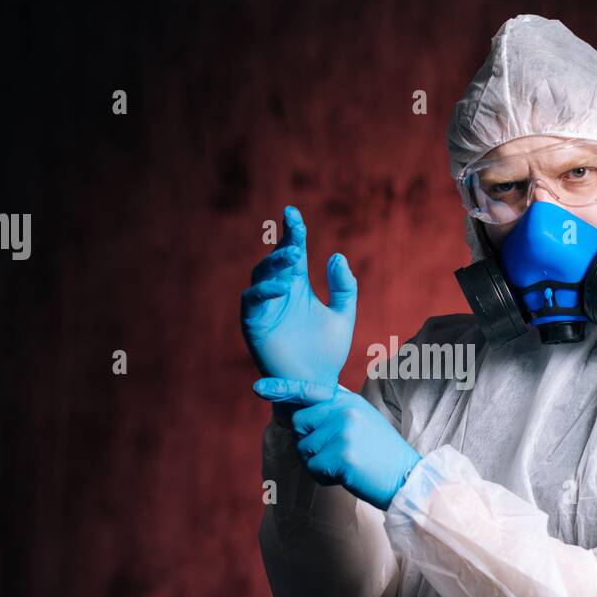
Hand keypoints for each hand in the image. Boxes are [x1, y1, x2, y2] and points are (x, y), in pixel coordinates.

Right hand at [240, 207, 356, 419]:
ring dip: (274, 264)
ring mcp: (265, 308)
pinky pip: (252, 301)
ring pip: (261, 276)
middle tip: (296, 234)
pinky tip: (281, 286)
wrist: (318, 384)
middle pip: (275, 260)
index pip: (293, 252)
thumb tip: (337, 256)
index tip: (293, 213)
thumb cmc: (328, 352)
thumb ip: (344, 287)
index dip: (292, 232)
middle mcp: (279, 293)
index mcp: (298, 286)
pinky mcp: (254, 324)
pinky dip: (263, 291)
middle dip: (283, 245)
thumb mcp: (343, 316)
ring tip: (294, 259)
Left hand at [253, 378, 422, 510]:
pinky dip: (325, 477)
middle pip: (300, 424)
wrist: (407, 477)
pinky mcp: (341, 454)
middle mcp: (344, 410)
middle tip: (338, 453)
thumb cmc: (381, 455)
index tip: (258, 387)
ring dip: (318, 463)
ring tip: (346, 464)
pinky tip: (346, 475)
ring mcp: (343, 431)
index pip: (309, 390)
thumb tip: (301, 415)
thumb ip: (335, 413)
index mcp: (348, 401)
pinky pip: (313, 468)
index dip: (282, 388)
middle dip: (310, 443)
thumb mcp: (362, 422)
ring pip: (304, 449)